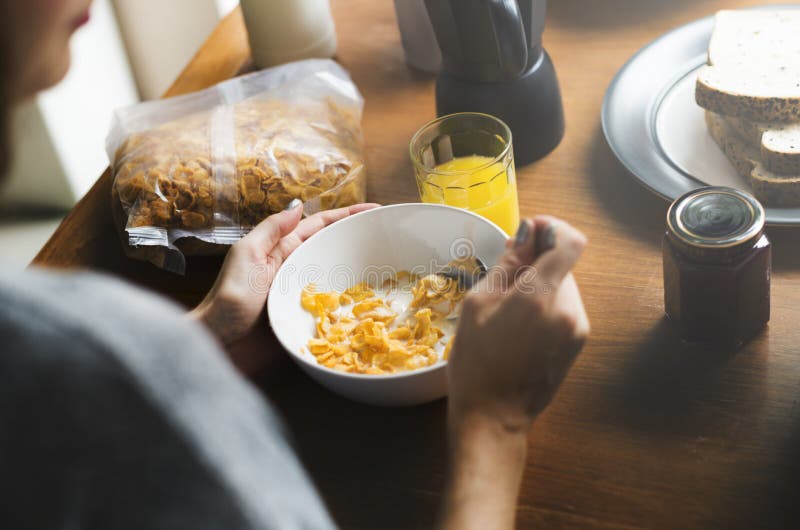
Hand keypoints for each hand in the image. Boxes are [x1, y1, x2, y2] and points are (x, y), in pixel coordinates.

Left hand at [190, 200, 379, 371]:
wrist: (221, 344)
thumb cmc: (228, 299)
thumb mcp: (246, 255)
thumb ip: (271, 230)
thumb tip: (299, 205)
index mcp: (282, 249)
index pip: (320, 225)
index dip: (347, 215)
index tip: (376, 209)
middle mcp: (296, 269)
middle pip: (333, 248)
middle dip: (359, 239)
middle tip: (391, 235)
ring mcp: (303, 295)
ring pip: (337, 276)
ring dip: (361, 271)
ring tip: (391, 265)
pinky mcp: (307, 319)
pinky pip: (334, 307)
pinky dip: (353, 303)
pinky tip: (372, 302)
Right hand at [440, 216, 588, 529]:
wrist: (493, 417)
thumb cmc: (475, 362)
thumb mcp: (478, 304)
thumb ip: (507, 264)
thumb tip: (526, 234)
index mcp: (541, 296)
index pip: (570, 242)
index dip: (552, 229)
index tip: (529, 234)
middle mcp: (569, 309)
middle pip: (564, 264)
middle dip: (537, 261)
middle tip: (503, 278)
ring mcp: (577, 328)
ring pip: (564, 285)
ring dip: (541, 284)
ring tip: (508, 309)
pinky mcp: (578, 343)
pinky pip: (565, 307)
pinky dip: (547, 304)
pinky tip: (520, 326)